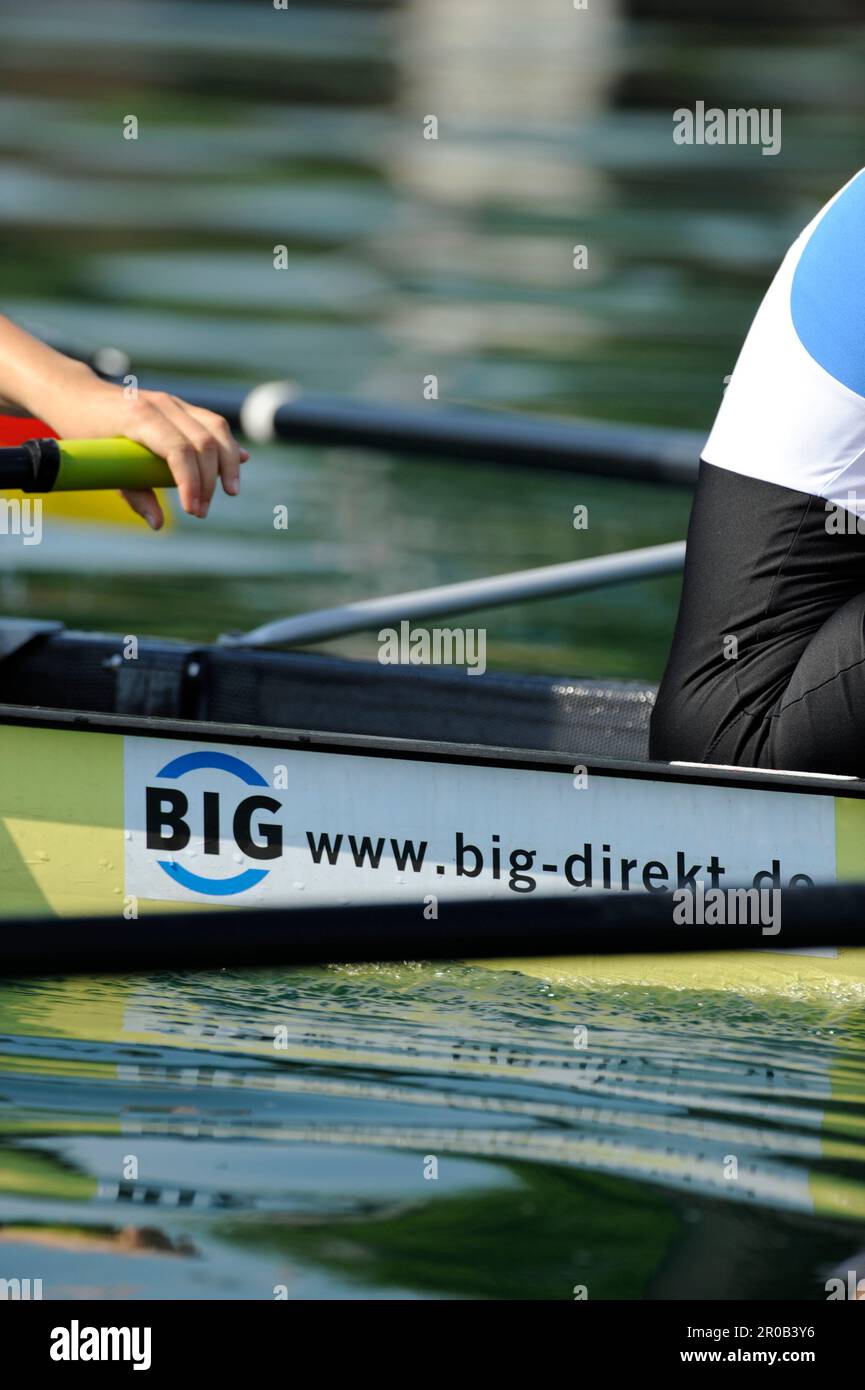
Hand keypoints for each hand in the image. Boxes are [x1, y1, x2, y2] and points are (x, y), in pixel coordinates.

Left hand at [36, 370, 248, 529]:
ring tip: (230, 491)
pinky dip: (227, 445)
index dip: (191, 482)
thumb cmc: (86, 433)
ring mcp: (174, 402)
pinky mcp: (181, 406)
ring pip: (216, 429)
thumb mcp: (103, 467)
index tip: (192, 509)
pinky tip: (239, 461)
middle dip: (208, 481)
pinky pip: (213, 424)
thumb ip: (134, 495)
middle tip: (201, 511)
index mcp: (139, 417)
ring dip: (228, 463)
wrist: (79, 396)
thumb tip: (158, 524)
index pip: (179, 450)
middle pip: (204, 442)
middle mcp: (162, 404)